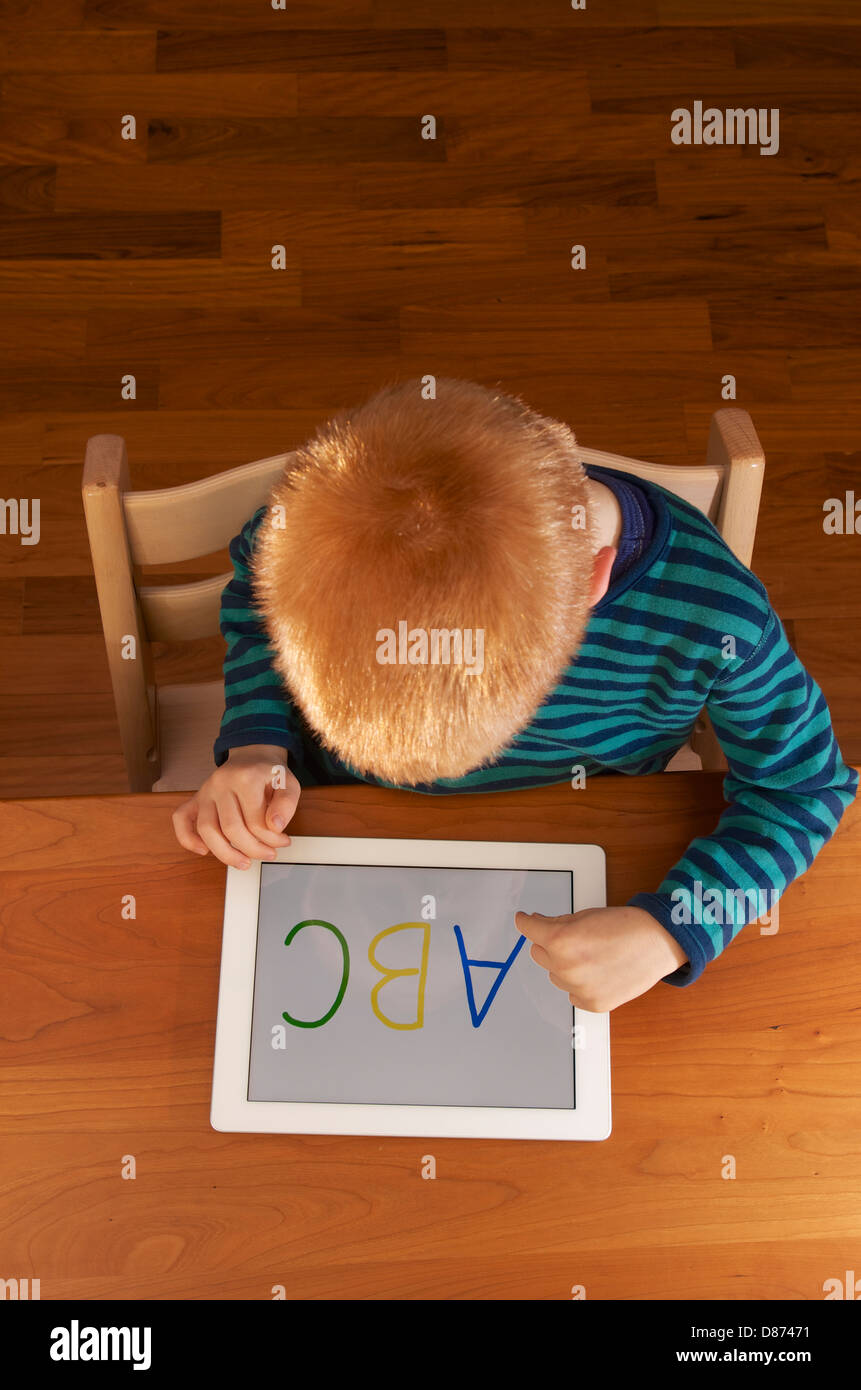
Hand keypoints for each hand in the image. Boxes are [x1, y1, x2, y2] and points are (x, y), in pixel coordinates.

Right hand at [172, 744, 298, 868]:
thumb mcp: (288, 783)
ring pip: (206, 829)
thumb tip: (275, 826)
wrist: (252, 756)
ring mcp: (205, 792)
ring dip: (225, 853)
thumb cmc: (268, 773)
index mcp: (245, 778)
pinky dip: (188, 839)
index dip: (272, 838)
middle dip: (253, 849)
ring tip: (244, 863)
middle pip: (231, 828)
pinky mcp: (196, 799)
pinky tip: (204, 850)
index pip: (256, 821)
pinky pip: (181, 819)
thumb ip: (286, 804)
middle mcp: (220, 784)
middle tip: (268, 854)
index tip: (283, 841)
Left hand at [515, 905, 688, 1011]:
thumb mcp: (584, 915)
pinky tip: (597, 971)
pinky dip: (579, 983)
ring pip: (554, 975)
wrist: (658, 943)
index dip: (525, 921)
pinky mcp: (592, 1004)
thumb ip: (556, 922)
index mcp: (561, 940)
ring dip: (563, 964)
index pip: (528, 930)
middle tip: (569, 936)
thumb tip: (535, 924)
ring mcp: (579, 989)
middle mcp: (566, 967)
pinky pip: (572, 993)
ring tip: (591, 954)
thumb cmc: (624, 925)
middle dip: (548, 943)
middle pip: (538, 954)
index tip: (523, 920)